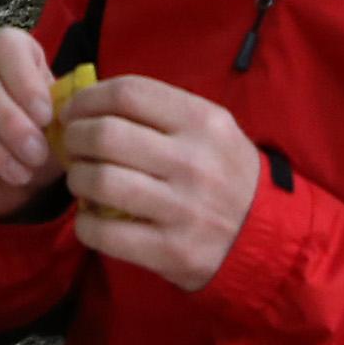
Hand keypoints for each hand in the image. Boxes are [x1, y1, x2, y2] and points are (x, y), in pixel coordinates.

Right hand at [0, 29, 57, 215]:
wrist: (18, 174)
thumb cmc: (43, 137)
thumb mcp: (61, 123)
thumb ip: (63, 112)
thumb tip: (66, 112)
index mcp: (6, 52)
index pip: (6, 47)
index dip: (24, 80)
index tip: (46, 116)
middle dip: (8, 120)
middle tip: (36, 154)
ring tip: (19, 173)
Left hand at [60, 76, 263, 291]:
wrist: (271, 239)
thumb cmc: (225, 174)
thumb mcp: (209, 130)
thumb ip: (158, 112)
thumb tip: (86, 98)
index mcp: (203, 122)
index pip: (128, 93)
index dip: (87, 98)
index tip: (73, 110)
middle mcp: (194, 162)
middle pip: (105, 134)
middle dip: (74, 137)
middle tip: (72, 146)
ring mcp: (184, 209)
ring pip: (101, 181)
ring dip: (77, 179)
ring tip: (82, 180)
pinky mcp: (174, 251)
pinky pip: (106, 233)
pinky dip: (85, 225)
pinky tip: (90, 219)